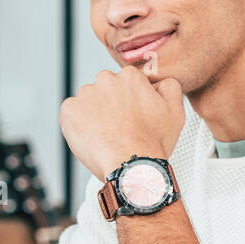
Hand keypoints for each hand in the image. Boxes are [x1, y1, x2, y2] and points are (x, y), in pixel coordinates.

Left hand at [59, 66, 184, 181]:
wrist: (130, 166)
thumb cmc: (151, 144)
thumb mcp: (175, 113)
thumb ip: (170, 88)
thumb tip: (160, 82)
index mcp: (130, 77)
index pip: (125, 82)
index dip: (129, 101)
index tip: (131, 115)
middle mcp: (106, 80)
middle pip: (105, 89)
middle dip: (110, 104)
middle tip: (118, 127)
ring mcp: (85, 94)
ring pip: (87, 101)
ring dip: (93, 114)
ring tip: (105, 135)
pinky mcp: (69, 110)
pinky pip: (71, 113)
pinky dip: (78, 124)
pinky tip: (92, 137)